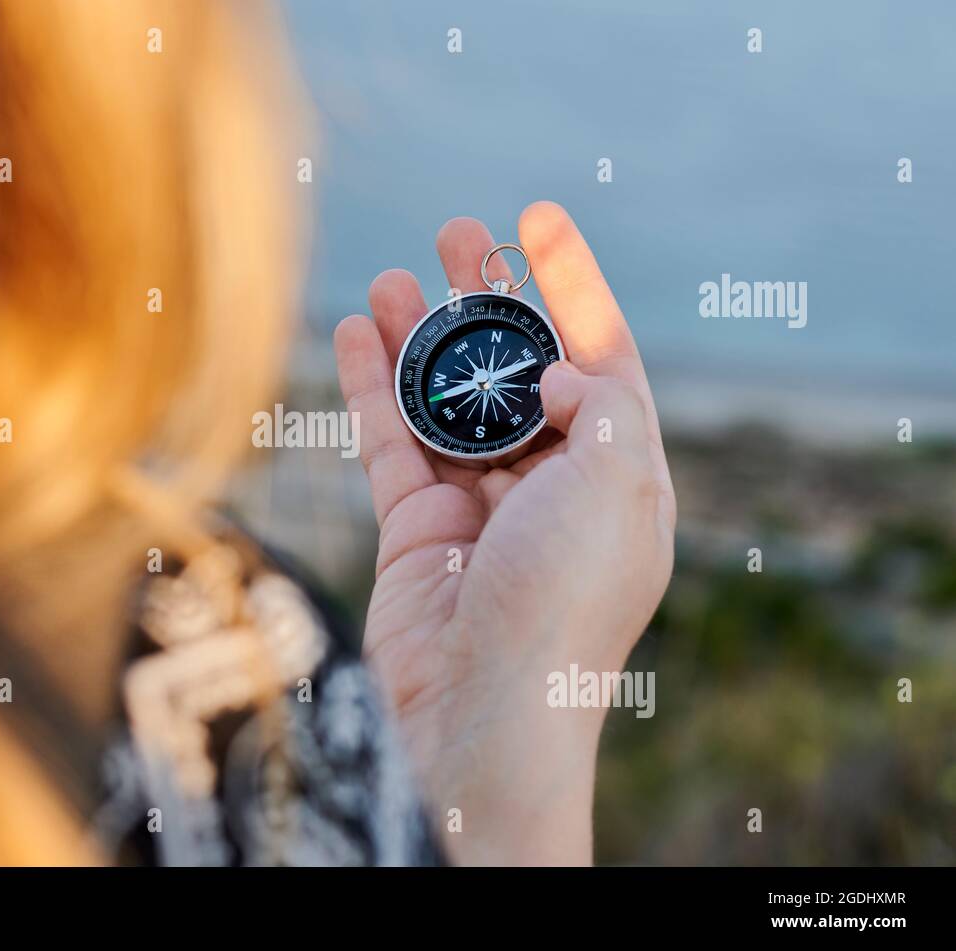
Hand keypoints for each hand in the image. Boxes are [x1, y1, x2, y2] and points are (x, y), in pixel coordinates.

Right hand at [334, 202, 675, 864]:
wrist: (481, 707)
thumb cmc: (566, 599)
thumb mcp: (620, 486)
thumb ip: (603, 406)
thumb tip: (557, 373)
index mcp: (622, 478)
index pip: (601, 359)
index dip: (571, 286)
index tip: (537, 220)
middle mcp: (553, 488)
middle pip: (516, 372)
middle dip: (486, 301)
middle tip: (454, 234)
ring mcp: (480, 507)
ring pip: (445, 402)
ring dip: (419, 338)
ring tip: (391, 274)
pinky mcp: (416, 527)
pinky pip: (391, 442)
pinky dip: (372, 388)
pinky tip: (353, 334)